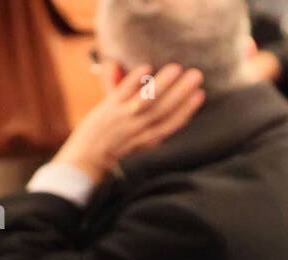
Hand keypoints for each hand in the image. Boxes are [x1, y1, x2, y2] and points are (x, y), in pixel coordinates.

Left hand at [53, 64, 204, 184]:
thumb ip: (149, 131)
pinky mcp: (109, 110)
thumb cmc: (112, 157)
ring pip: (148, 100)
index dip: (187, 109)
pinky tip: (147, 68)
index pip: (172, 123)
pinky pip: (124, 92)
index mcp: (150, 141)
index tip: (200, 95)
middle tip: (197, 76)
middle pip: (165, 109)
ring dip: (163, 84)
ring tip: (177, 69)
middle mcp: (140, 130)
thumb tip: (159, 111)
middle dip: (182, 92)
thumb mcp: (136, 146)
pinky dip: (135, 80)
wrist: (87, 162)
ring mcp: (125, 119)